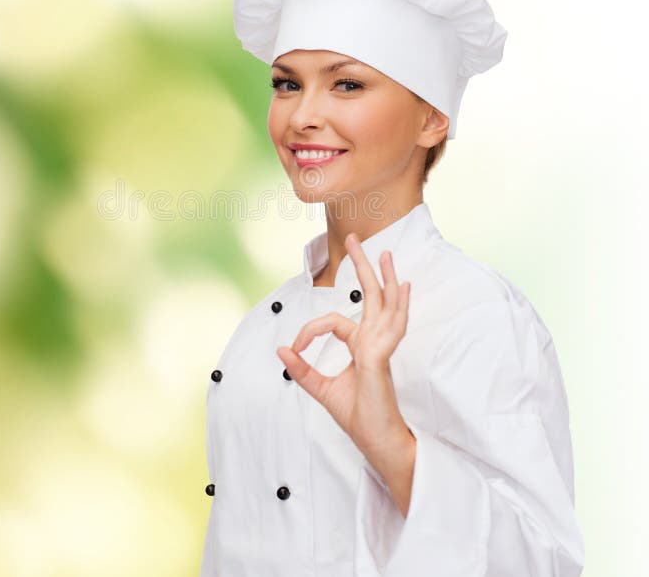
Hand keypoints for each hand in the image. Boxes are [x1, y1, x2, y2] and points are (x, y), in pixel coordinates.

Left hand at [276, 233, 412, 456]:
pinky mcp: (381, 360)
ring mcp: (380, 349)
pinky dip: (397, 307)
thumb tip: (280, 349)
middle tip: (357, 237)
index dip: (308, 331)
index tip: (293, 349)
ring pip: (384, 305)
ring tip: (385, 253)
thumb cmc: (359, 417)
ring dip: (384, 278)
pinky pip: (387, 330)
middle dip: (364, 267)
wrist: (378, 443)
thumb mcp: (321, 390)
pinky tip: (402, 286)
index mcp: (361, 346)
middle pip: (371, 297)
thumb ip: (302, 370)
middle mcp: (373, 342)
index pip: (334, 322)